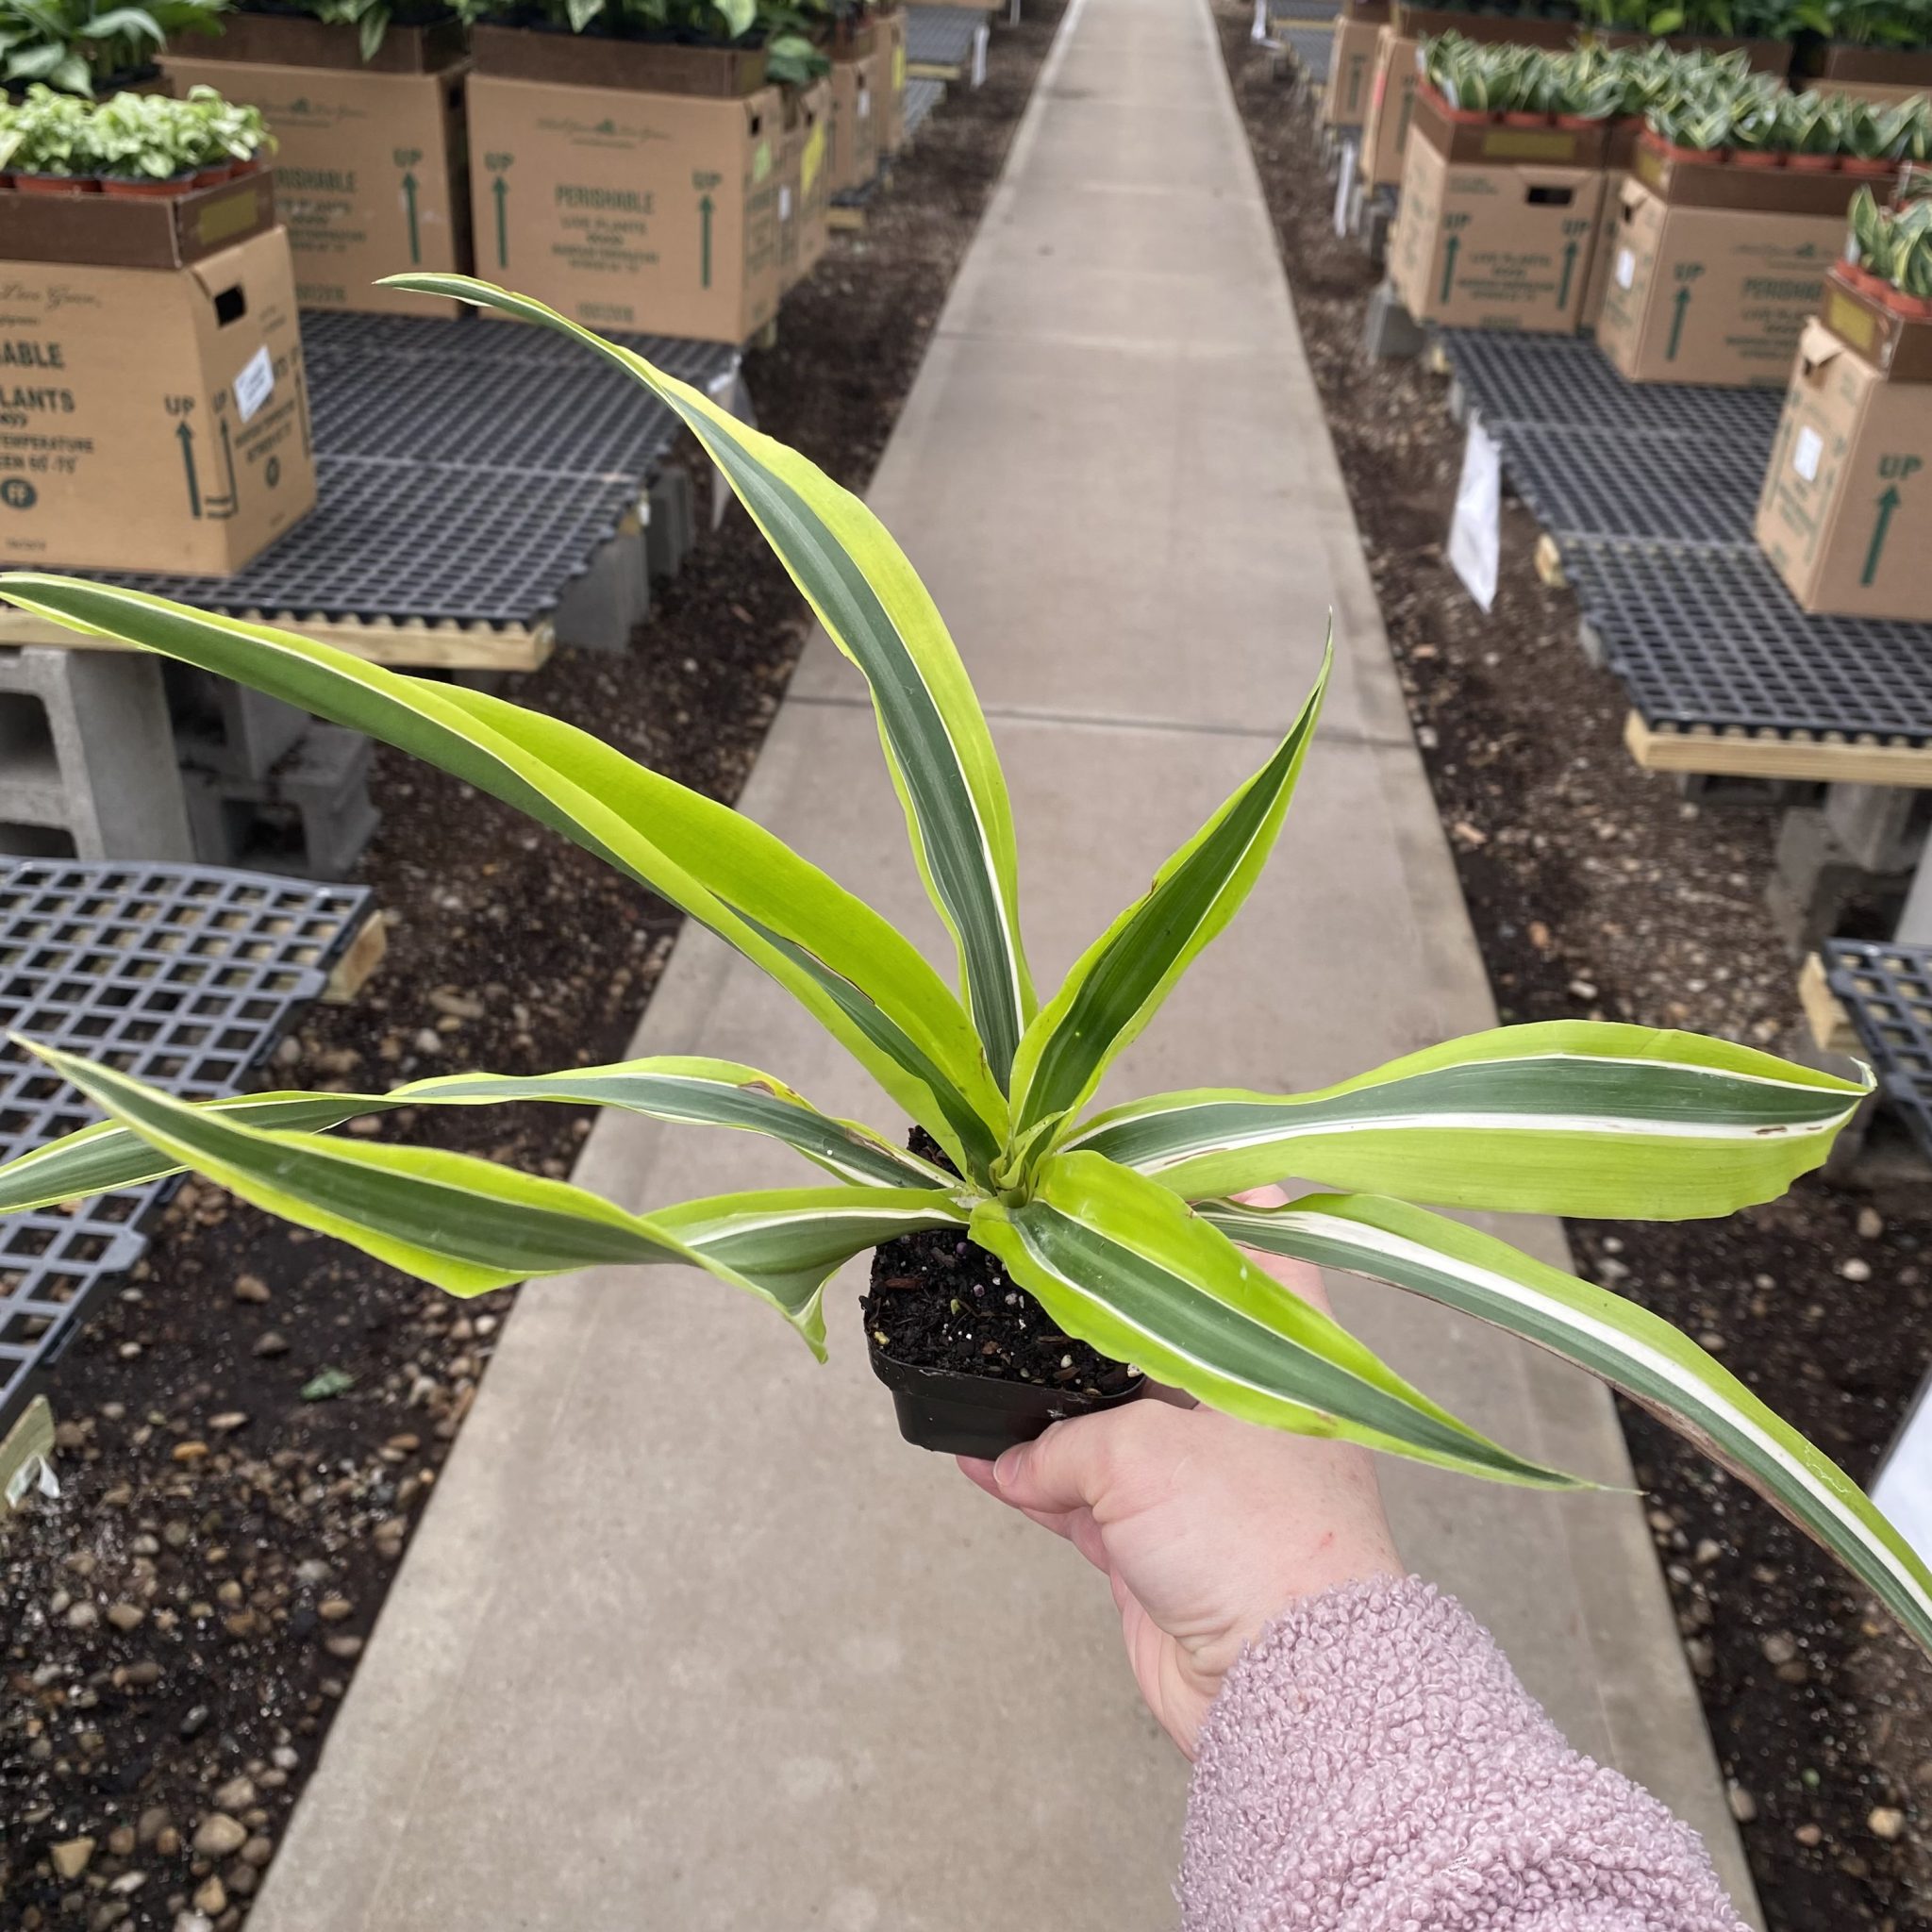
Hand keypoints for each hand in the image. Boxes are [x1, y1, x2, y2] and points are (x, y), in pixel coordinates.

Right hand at [957, 1193, 1400, 1757]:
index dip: (1193, 1186)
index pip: (1249, 1232)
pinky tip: (975, 1457)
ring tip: (974, 1358)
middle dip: (1087, 1298)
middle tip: (1020, 1254)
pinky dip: (1028, 1476)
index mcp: (1273, 1347)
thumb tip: (1023, 1453)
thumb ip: (1068, 1436)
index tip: (1123, 1158)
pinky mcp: (1156, 1540)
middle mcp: (1237, 1398)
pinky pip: (1077, 1492)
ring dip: (1041, 1397)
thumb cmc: (1255, 1539)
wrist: (1284, 1688)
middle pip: (1155, 1322)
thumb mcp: (1144, 1450)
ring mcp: (1197, 1471)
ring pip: (1106, 1411)